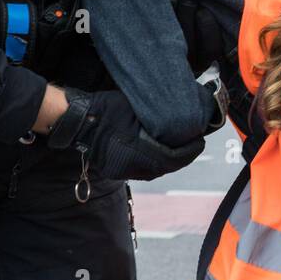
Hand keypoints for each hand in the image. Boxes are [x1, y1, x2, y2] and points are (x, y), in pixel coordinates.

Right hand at [47, 87, 204, 180]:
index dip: (191, 150)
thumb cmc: (110, 108)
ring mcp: (123, 171)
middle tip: (194, 144)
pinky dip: (153, 163)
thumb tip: (183, 121)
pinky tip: (159, 153)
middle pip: (167, 167)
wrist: (80, 118)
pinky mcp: (115, 171)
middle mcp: (133, 167)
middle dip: (183, 157)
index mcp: (141, 152)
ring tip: (180, 148)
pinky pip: (141, 170)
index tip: (200, 141)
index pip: (175, 157)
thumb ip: (161, 119)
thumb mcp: (139, 108)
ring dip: (169, 162)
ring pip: (154, 171)